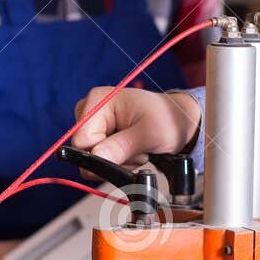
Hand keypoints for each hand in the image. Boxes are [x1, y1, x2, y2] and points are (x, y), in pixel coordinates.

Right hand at [71, 87, 200, 166]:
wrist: (177, 121)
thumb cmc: (167, 120)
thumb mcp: (148, 134)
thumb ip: (121, 146)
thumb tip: (95, 157)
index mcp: (99, 100)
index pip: (81, 140)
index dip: (100, 154)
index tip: (126, 150)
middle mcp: (90, 109)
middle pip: (84, 150)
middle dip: (111, 157)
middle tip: (135, 149)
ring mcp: (94, 122)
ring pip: (92, 157)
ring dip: (117, 159)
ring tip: (137, 147)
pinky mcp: (99, 133)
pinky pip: (99, 158)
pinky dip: (117, 159)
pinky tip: (132, 149)